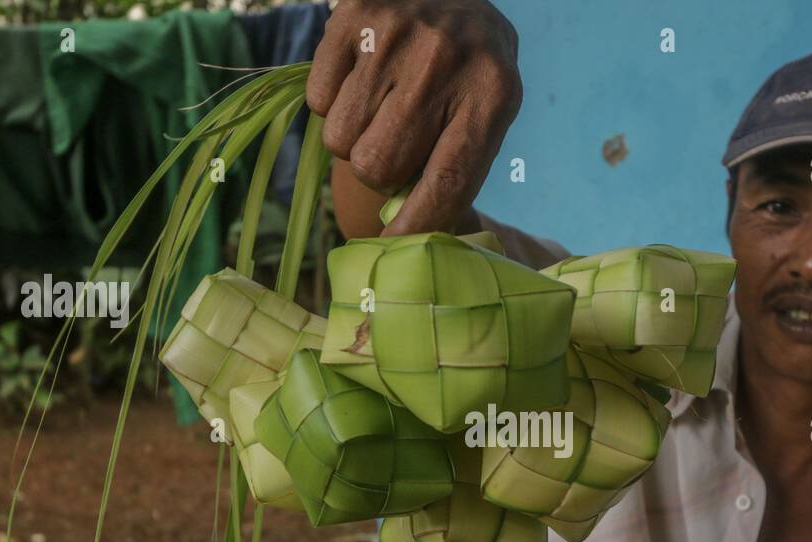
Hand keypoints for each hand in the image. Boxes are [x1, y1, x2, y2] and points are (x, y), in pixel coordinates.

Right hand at [307, 0, 521, 235]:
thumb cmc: (467, 74)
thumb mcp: (484, 115)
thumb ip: (453, 174)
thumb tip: (405, 237)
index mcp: (492, 94)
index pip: (447, 181)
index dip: (416, 224)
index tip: (393, 248)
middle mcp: (445, 61)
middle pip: (380, 165)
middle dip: (381, 171)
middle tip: (394, 144)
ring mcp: (396, 35)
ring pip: (341, 140)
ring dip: (354, 138)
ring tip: (382, 107)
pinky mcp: (353, 17)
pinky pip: (319, 101)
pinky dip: (332, 102)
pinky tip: (362, 80)